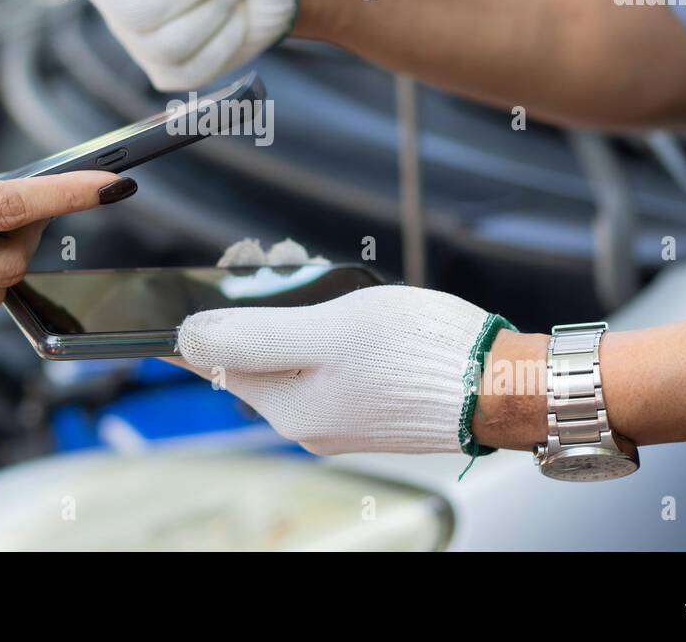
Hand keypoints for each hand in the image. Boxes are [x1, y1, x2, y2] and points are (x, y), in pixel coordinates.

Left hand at [176, 285, 513, 454]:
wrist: (502, 386)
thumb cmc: (421, 354)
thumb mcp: (328, 330)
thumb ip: (255, 336)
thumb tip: (188, 339)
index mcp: (287, 407)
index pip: (213, 363)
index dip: (195, 325)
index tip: (184, 293)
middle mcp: (306, 422)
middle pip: (250, 358)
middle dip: (250, 309)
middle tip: (266, 262)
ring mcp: (338, 418)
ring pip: (287, 358)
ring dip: (286, 316)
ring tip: (300, 273)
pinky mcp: (366, 407)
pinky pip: (320, 366)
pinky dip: (318, 331)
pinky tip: (338, 307)